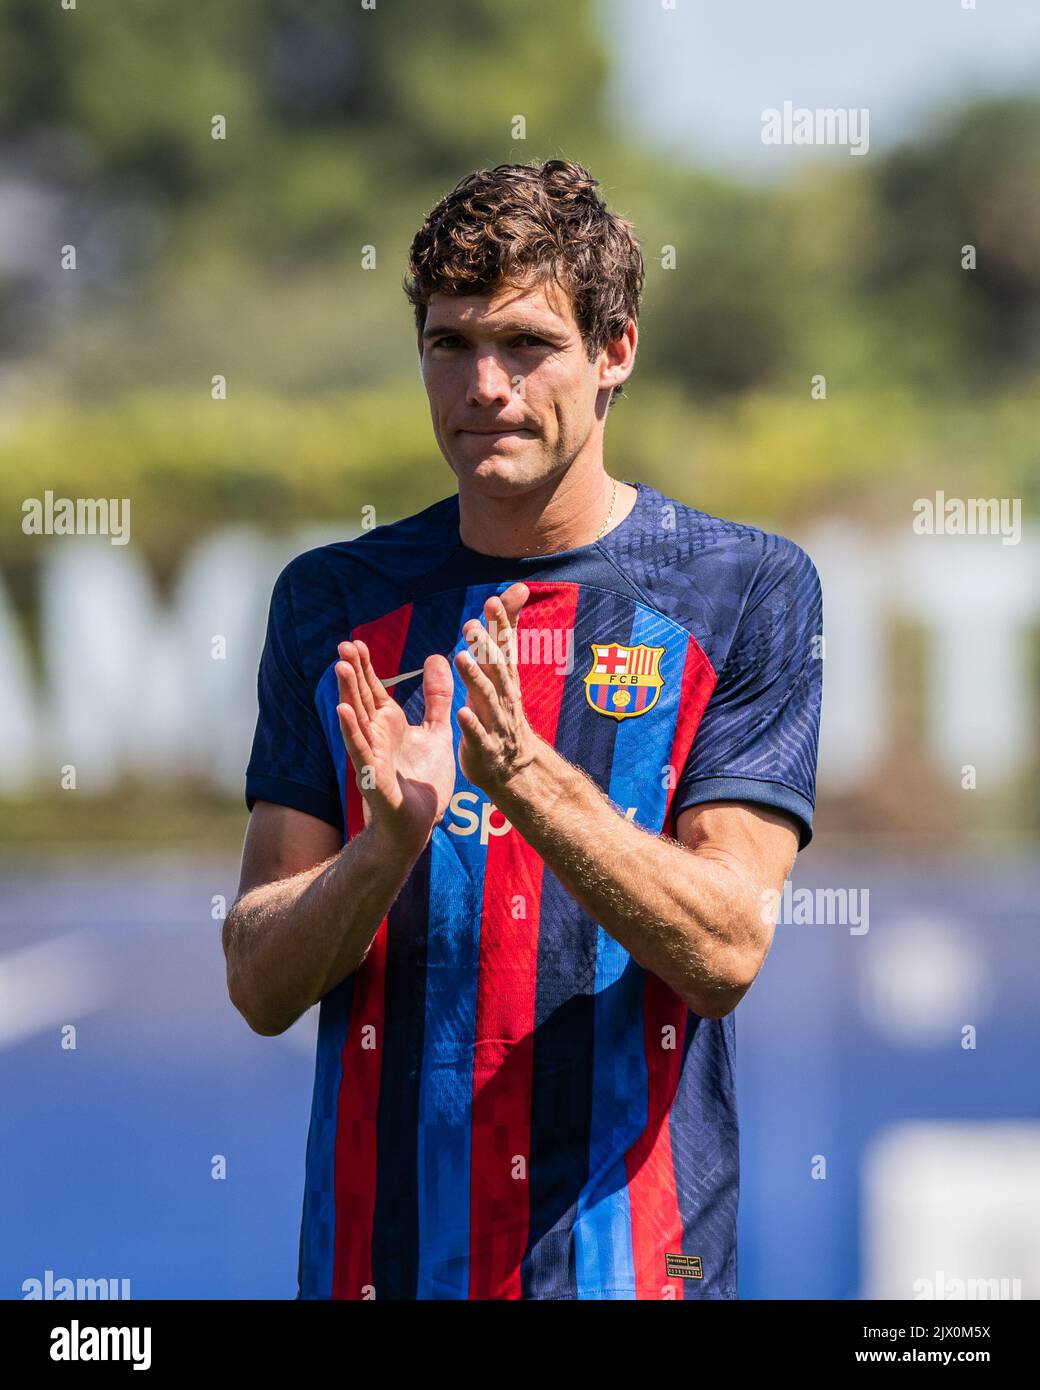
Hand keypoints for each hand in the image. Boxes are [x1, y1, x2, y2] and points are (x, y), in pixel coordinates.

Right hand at [336, 640, 455, 854]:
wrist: (421, 824)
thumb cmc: (423, 781)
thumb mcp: (437, 731)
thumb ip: (437, 698)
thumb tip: (437, 658)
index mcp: (390, 724)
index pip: (373, 689)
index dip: (365, 666)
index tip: (355, 641)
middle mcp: (376, 736)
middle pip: (361, 697)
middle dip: (353, 672)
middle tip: (344, 644)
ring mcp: (371, 755)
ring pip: (356, 719)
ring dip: (347, 693)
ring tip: (340, 667)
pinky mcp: (372, 776)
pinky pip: (360, 750)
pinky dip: (351, 730)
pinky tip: (342, 711)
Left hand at [455, 583, 538, 793]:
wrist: (514, 768)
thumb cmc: (503, 713)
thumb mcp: (503, 671)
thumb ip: (504, 632)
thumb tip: (518, 590)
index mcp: (504, 679)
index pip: (504, 647)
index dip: (499, 625)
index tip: (491, 601)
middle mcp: (503, 696)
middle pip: (495, 668)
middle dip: (485, 646)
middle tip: (470, 625)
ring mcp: (496, 722)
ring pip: (486, 697)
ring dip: (474, 677)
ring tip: (460, 657)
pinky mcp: (485, 747)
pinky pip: (478, 735)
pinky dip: (472, 724)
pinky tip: (461, 711)